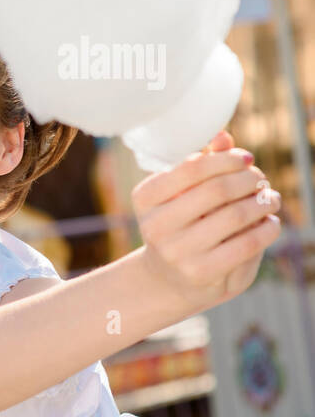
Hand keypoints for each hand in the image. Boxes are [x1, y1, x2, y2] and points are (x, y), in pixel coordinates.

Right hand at [131, 131, 281, 311]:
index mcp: (145, 198)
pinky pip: (247, 243)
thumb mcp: (182, 195)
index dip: (227, 159)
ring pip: (235, 215)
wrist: (168, 280)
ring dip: (263, 202)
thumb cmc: (182, 226)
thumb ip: (201, 166)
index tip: (247, 159)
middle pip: (216, 189)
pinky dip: (267, 228)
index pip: (191, 168)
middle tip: (261, 180)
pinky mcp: (201, 273)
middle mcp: (155, 225)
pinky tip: (270, 223)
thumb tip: (222, 137)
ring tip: (270, 199)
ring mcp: (177, 252)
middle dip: (249, 179)